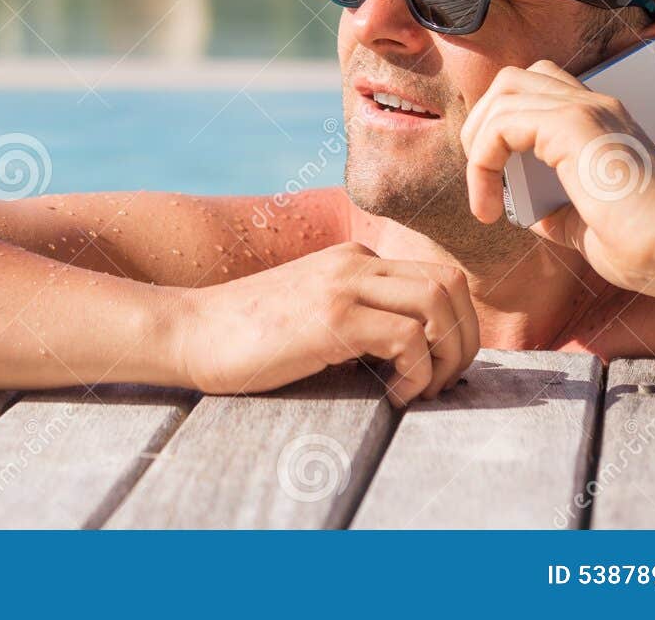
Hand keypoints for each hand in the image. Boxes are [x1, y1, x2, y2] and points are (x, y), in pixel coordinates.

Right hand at [170, 242, 479, 405]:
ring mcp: (343, 286)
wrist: (189, 331)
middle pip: (450, 283)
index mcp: (352, 259)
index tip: (438, 369)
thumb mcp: (311, 313)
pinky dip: (417, 373)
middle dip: (465, 339)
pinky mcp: (332, 318)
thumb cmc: (245, 337)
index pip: (436, 277)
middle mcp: (354, 262)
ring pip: (439, 303)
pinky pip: (408, 338)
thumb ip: (355, 319)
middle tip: (446, 382)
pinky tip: (394, 396)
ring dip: (448, 354)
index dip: (454, 326)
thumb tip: (409, 357)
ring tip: (423, 390)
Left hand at [459, 60, 654, 299]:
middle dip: (483, 123)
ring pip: (503, 91)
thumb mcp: (585, 225)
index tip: (495, 188)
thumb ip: (555, 208)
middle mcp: (595, 106)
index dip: (503, 128)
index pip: (538, 93)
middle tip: (482, 178)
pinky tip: (489, 204)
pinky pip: (502, 123)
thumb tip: (526, 209)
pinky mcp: (574, 124)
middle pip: (514, 80)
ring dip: (478, 141)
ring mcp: (587, 109)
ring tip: (483, 193)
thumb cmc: (648, 246)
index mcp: (602, 123)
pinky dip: (482, 161)